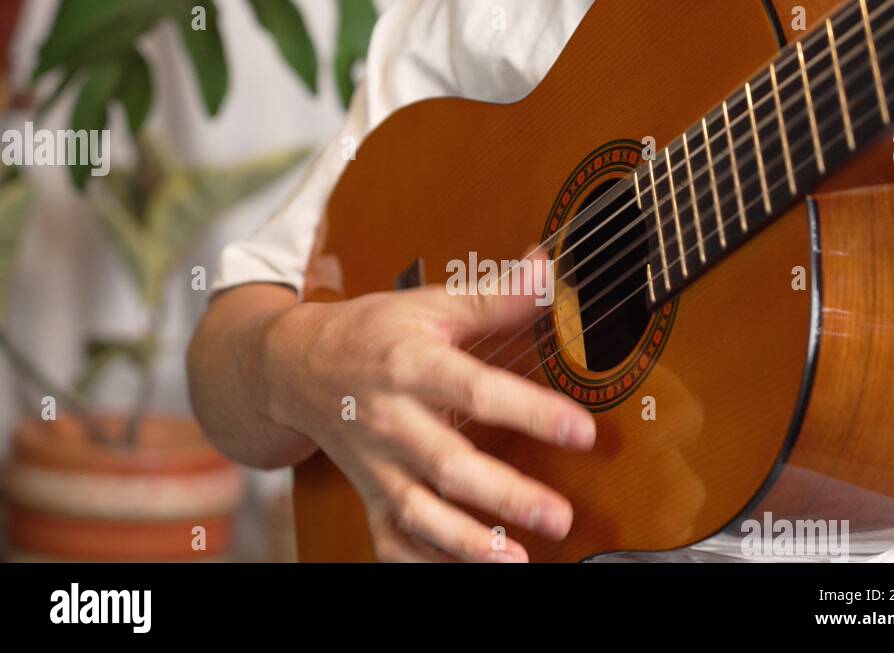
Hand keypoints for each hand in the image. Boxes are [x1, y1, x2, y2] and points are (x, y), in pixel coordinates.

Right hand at [259, 280, 595, 561]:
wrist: (295, 368)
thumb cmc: (369, 332)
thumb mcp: (427, 304)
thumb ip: (492, 295)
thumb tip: (550, 272)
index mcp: (411, 366)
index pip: (475, 391)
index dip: (530, 412)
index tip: (581, 431)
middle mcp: (393, 421)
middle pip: (448, 464)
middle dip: (503, 495)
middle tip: (558, 516)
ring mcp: (378, 465)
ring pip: (418, 512)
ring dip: (465, 542)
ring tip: (514, 560)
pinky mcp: (369, 493)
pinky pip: (390, 539)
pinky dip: (421, 562)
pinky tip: (461, 570)